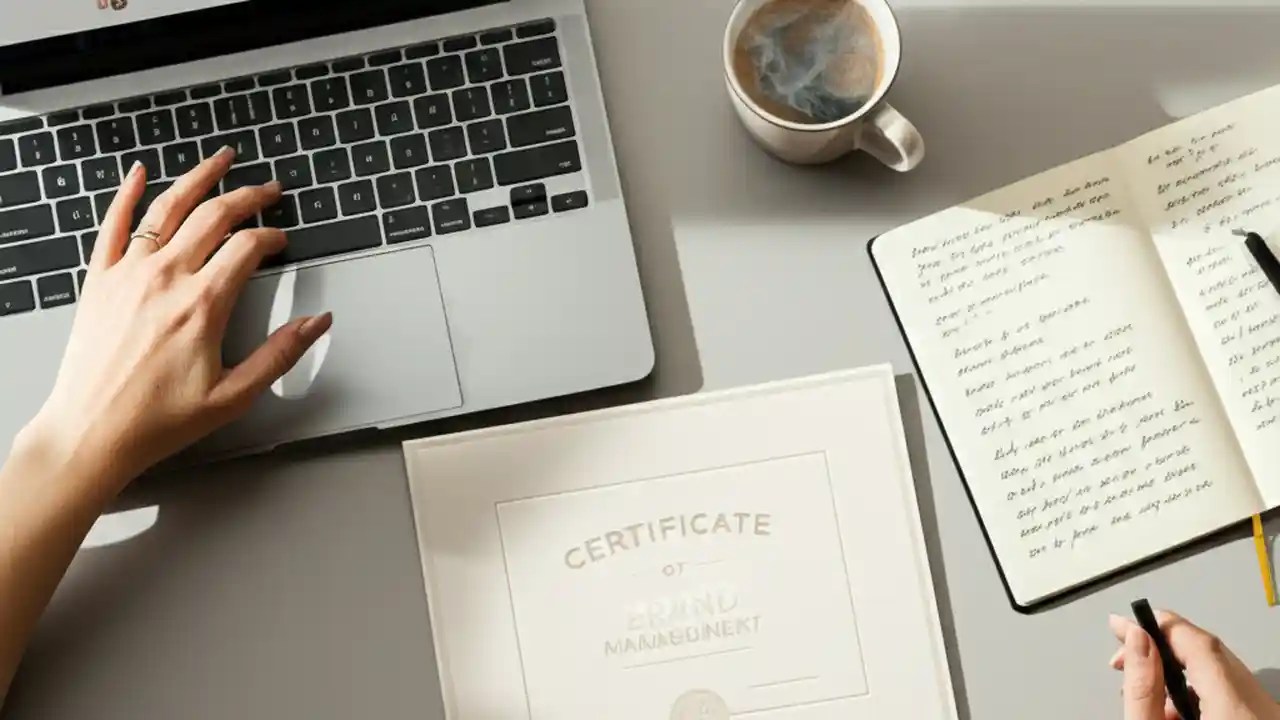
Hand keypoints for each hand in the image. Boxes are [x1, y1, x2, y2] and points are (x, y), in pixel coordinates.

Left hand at [16, 148, 330, 495]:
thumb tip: (316, 323)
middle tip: (267, 188)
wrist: (91, 432)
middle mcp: (165, 279)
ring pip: (168, 208)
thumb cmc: (158, 420)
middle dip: (248, 196)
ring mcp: (128, 274)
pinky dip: (127, 194)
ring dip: (198, 177)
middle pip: (214, 216)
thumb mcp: (234, 395)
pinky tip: (138, 174)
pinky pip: (113, 225)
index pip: (248, 247)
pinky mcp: (99, 280)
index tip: (281, 240)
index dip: (272, 236)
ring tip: (219, 161)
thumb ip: (280, 354)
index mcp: (202, 305)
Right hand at [1110, 611, 1279, 719]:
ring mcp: (1268, 716)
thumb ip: (1143, 688)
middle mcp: (1263, 711)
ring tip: (1145, 689)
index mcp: (1236, 711)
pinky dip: (1200, 691)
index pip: (1199, 644)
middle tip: (1124, 652)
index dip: (1159, 625)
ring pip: (1221, 674)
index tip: (1124, 621)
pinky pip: (1234, 693)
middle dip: (1162, 648)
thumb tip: (1137, 639)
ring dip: (1178, 672)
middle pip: (1211, 656)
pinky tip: (1173, 708)